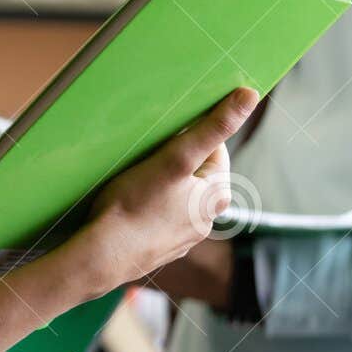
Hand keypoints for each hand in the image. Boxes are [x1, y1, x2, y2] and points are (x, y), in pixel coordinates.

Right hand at [83, 88, 258, 296]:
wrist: (102, 256)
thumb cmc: (135, 205)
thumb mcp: (175, 158)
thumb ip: (212, 128)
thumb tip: (249, 96)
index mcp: (217, 196)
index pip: (216, 150)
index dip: (189, 138)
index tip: (163, 139)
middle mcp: (207, 220)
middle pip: (196, 174)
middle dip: (175, 162)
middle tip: (145, 159)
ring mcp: (184, 238)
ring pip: (178, 197)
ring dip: (162, 186)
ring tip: (134, 183)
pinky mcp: (161, 248)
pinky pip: (160, 218)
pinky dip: (149, 210)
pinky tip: (130, 208)